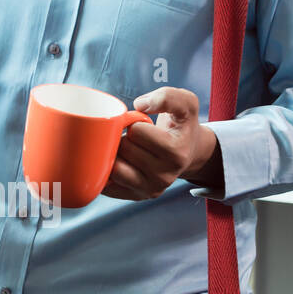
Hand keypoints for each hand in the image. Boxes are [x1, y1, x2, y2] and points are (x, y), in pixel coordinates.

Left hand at [102, 87, 220, 200]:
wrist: (187, 151)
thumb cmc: (180, 125)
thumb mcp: (185, 103)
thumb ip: (168, 96)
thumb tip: (140, 105)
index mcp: (176, 152)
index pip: (137, 132)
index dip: (134, 123)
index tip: (143, 125)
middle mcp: (165, 176)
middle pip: (123, 149)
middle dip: (123, 138)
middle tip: (134, 138)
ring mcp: (149, 190)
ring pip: (112, 168)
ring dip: (114, 154)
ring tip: (127, 149)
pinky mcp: (135, 197)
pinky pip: (106, 184)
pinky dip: (105, 171)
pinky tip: (115, 162)